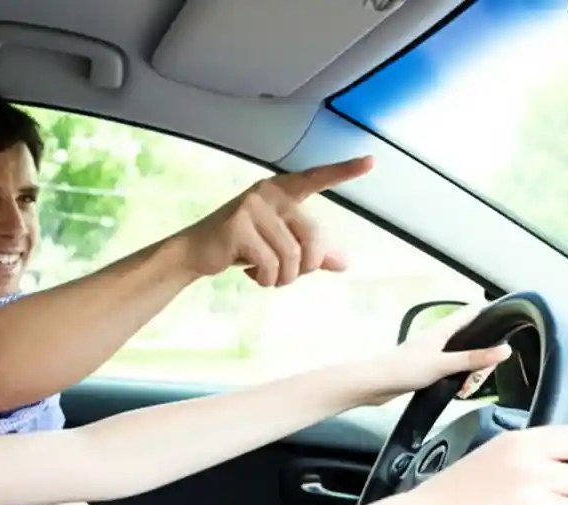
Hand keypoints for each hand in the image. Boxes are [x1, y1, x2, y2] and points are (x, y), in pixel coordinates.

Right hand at [172, 156, 373, 286]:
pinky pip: (271, 264)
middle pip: (313, 237)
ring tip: (265, 275)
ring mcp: (252, 208)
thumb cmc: (241, 246)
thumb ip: (311, 252)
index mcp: (281, 192)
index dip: (343, 171)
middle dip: (305, 266)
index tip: (371, 161)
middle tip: (287, 275)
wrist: (196, 252)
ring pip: (291, 256)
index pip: (316, 178)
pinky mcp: (238, 227)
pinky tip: (250, 274)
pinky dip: (266, 279)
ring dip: (282, 278)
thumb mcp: (279, 245)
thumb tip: (344, 264)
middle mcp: (268, 193)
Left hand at [366, 303, 512, 405]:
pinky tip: (461, 388)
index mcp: (442, 330)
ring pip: (462, 356)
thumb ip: (474, 358)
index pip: (470, 314)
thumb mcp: (444, 364)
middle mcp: (438, 338)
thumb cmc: (404, 369)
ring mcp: (432, 353)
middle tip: (485, 371)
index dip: (490, 313)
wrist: (374, 384)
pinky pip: (451, 368)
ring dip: (471, 370)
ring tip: (472, 386)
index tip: (509, 319)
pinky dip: (459, 377)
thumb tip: (505, 350)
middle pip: (470, 339)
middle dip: (483, 354)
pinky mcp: (426, 367)